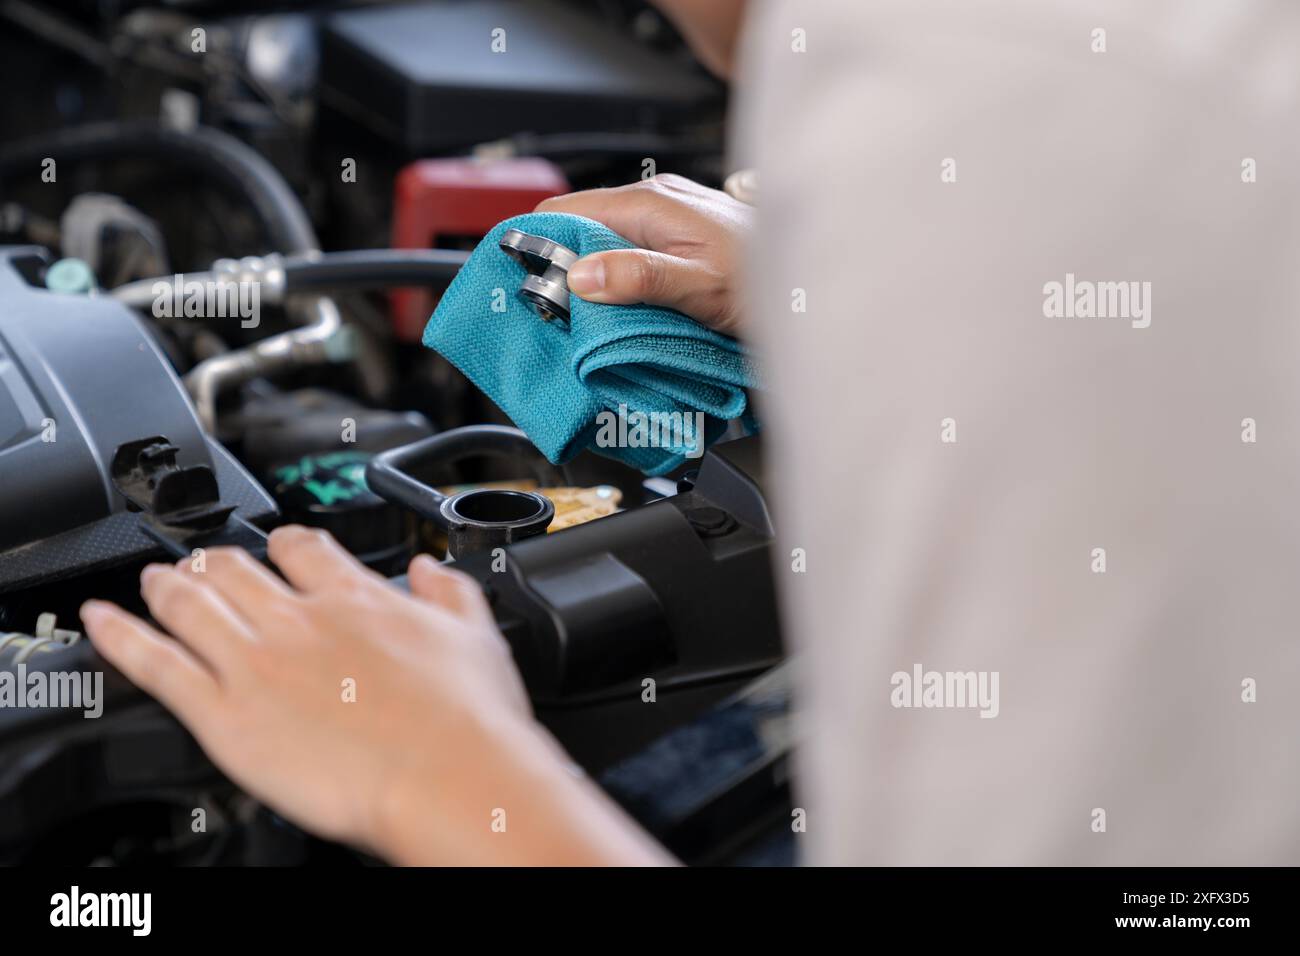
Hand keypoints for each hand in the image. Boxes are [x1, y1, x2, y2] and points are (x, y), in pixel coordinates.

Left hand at [80, 527, 669, 864]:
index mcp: (356, 598)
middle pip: (235, 569)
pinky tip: (101, 623)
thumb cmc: (467, 720)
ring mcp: (255, 663)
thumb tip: (431, 567)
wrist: (449, 778)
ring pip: (189, 605)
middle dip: (215, 560)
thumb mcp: (475, 634)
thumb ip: (450, 590)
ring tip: (151, 581)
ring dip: (164, 586)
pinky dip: (121, 637)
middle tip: (203, 563)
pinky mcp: (224, 714)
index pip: (302, 548)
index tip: (278, 547)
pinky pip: (156, 664)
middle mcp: (298, 619)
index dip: (284, 543)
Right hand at [536, 173, 752, 335]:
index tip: (532, 290)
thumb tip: (582, 276)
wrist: (818, 285)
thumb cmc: (770, 281)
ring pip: (603, 245)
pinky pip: (629, 257)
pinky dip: (618, 284)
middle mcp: (654, 202)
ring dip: (590, 282)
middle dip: (563, 271)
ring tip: (586, 321)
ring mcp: (667, 220)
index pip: (563, 210)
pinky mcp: (678, 241)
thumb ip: (640, 277)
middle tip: (559, 317)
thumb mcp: (699, 285)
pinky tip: (621, 312)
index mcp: (649, 203)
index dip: (540, 248)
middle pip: (579, 230)